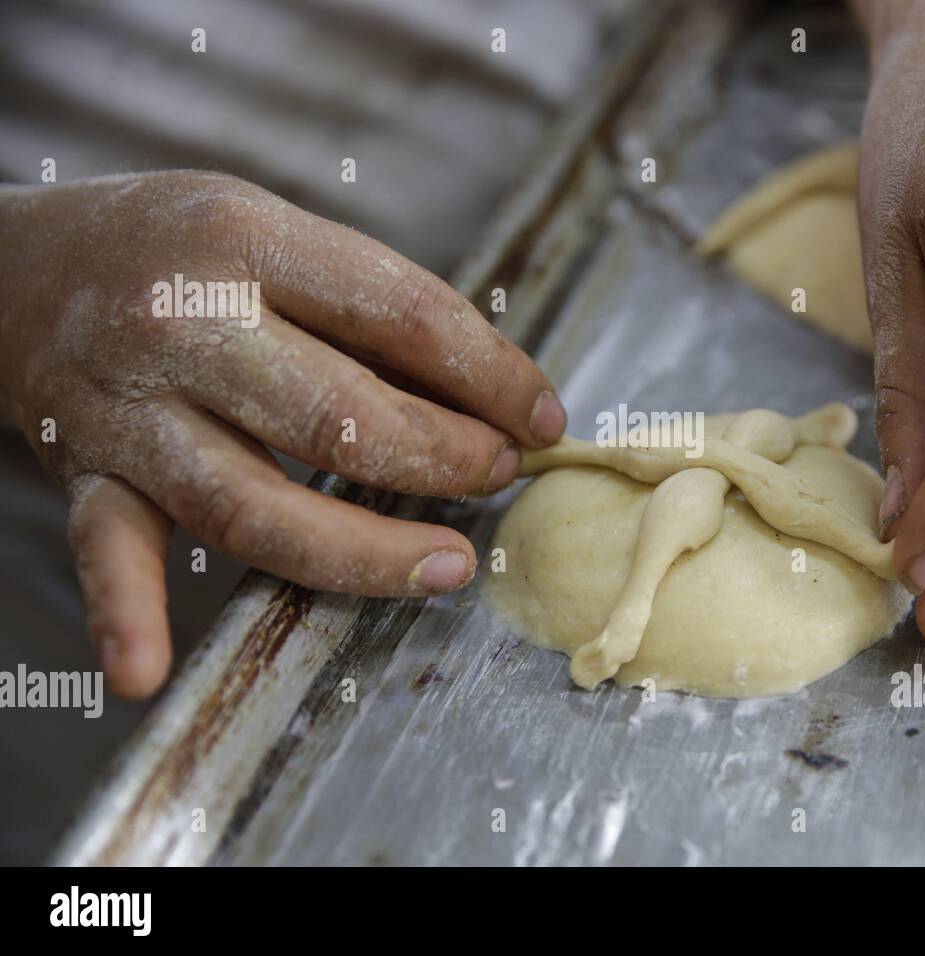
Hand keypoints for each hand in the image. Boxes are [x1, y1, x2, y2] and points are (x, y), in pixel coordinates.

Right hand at [0, 171, 566, 695]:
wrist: (11, 267)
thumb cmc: (174, 247)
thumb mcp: (274, 230)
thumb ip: (369, 303)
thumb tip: (491, 390)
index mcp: (246, 241)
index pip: (402, 313)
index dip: (492, 374)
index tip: (544, 416)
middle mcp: (183, 323)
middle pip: (342, 417)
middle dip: (446, 458)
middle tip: (500, 473)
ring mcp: (131, 409)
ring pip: (255, 505)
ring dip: (364, 549)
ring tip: (450, 565)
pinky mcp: (87, 472)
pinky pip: (104, 548)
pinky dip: (123, 614)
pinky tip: (144, 674)